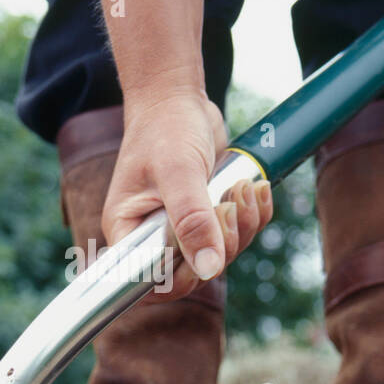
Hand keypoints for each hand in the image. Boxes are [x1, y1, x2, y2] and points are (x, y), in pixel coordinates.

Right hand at [103, 88, 272, 300]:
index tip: (206, 250)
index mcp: (129, 233)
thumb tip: (209, 268)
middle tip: (227, 203)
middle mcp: (152, 237)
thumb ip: (192, 220)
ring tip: (243, 187)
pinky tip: (254, 187)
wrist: (178, 100)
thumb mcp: (178, 172)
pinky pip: (236, 234)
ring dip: (242, 225)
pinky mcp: (207, 216)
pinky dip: (252, 215)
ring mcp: (182, 228)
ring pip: (220, 254)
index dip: (183, 278)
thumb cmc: (165, 129)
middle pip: (193, 272)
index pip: (150, 282)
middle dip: (222, 243)